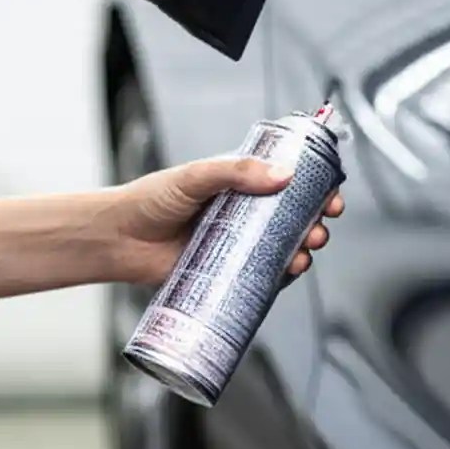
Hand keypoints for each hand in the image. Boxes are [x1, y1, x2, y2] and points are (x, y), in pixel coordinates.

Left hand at [104, 155, 345, 285]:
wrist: (118, 239)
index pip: (287, 182)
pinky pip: (263, 276)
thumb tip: (282, 175)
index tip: (331, 194)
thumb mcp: (194, 176)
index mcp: (239, 184)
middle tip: (320, 227)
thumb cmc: (150, 200)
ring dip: (303, 250)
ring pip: (283, 248)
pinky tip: (288, 274)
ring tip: (304, 253)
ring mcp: (237, 244)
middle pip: (294, 218)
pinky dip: (281, 276)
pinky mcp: (227, 273)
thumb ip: (235, 172)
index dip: (315, 188)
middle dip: (316, 223)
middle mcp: (243, 214)